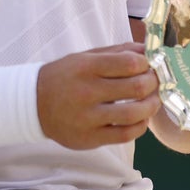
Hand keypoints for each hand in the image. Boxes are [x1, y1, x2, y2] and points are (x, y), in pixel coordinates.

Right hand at [37, 42, 162, 149]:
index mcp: (86, 67)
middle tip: (157, 82)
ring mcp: (88, 118)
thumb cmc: (64, 77)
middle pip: (136, 87)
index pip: (129, 63)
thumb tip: (148, 50)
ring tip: (153, 100)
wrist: (33, 104)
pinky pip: (125, 135)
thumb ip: (117, 52)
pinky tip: (141, 118)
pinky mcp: (90, 138)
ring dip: (152, 105)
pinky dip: (140, 126)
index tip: (150, 65)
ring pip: (134, 113)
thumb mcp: (85, 57)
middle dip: (154, 83)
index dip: (147, 64)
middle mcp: (87, 92)